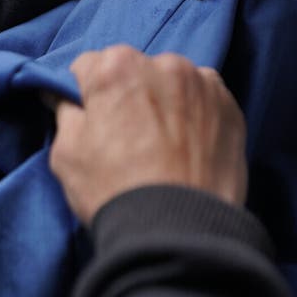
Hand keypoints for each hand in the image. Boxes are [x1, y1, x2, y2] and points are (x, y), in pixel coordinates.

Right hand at [49, 46, 247, 224]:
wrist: (179, 232)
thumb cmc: (115, 191)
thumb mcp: (66, 154)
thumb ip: (66, 113)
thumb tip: (65, 96)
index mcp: (116, 68)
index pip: (89, 67)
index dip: (87, 94)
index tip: (93, 120)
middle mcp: (163, 64)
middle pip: (136, 70)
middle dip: (130, 94)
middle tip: (129, 137)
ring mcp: (202, 83)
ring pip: (173, 82)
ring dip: (166, 100)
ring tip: (164, 145)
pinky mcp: (230, 105)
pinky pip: (206, 99)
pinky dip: (197, 114)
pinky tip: (190, 146)